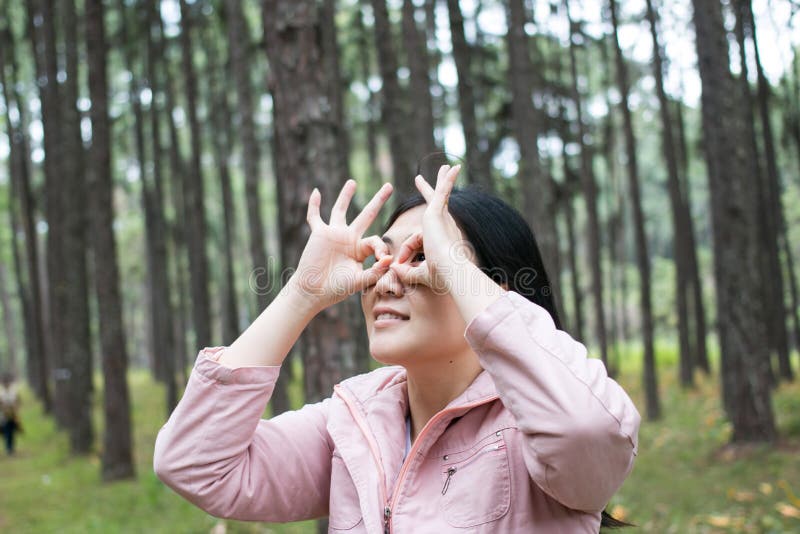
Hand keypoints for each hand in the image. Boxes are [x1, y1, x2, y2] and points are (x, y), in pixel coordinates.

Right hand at [288, 180, 393, 311]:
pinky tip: (316, 192)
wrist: (313, 292)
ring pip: (341, 210)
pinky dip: (314, 205)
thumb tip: (389, 259)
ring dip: (346, 196)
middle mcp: (349, 238)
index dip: (381, 248)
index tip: (383, 259)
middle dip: (378, 200)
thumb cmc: (336, 289)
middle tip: (389, 186)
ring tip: (353, 182)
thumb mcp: (359, 281)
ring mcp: (334, 234)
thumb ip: (375, 271)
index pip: (376, 240)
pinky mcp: (319, 234)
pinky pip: (315, 217)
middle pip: (366, 214)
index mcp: (360, 250)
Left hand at [392, 165, 472, 291]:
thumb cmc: (440, 278)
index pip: (418, 239)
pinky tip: (453, 169)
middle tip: (437, 180)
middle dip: (436, 191)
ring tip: (445, 167)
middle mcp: (444, 227)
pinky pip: (443, 192)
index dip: (406, 252)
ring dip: (443, 181)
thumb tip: (394, 269)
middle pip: (438, 204)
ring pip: (441, 195)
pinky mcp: (438, 213)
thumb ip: (408, 272)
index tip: (400, 263)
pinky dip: (448, 181)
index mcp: (439, 239)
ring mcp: (442, 219)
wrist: (451, 272)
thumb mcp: (420, 274)